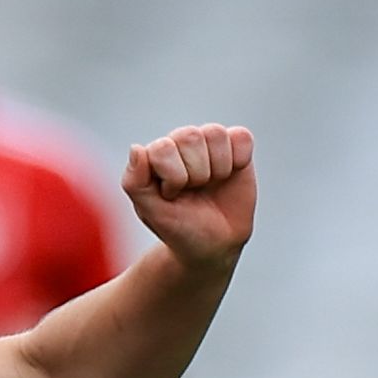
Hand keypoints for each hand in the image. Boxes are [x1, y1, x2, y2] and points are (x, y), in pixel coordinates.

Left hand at [124, 123, 254, 269]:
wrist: (214, 244)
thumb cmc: (179, 227)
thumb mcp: (152, 212)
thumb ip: (136, 183)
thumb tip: (136, 148)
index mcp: (154, 156)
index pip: (163, 148)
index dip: (173, 177)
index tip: (172, 196)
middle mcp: (179, 143)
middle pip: (189, 136)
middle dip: (196, 173)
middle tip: (194, 191)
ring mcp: (207, 143)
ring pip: (215, 133)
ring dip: (218, 167)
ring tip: (210, 184)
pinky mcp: (235, 146)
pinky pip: (241, 137)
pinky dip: (239, 160)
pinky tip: (229, 175)